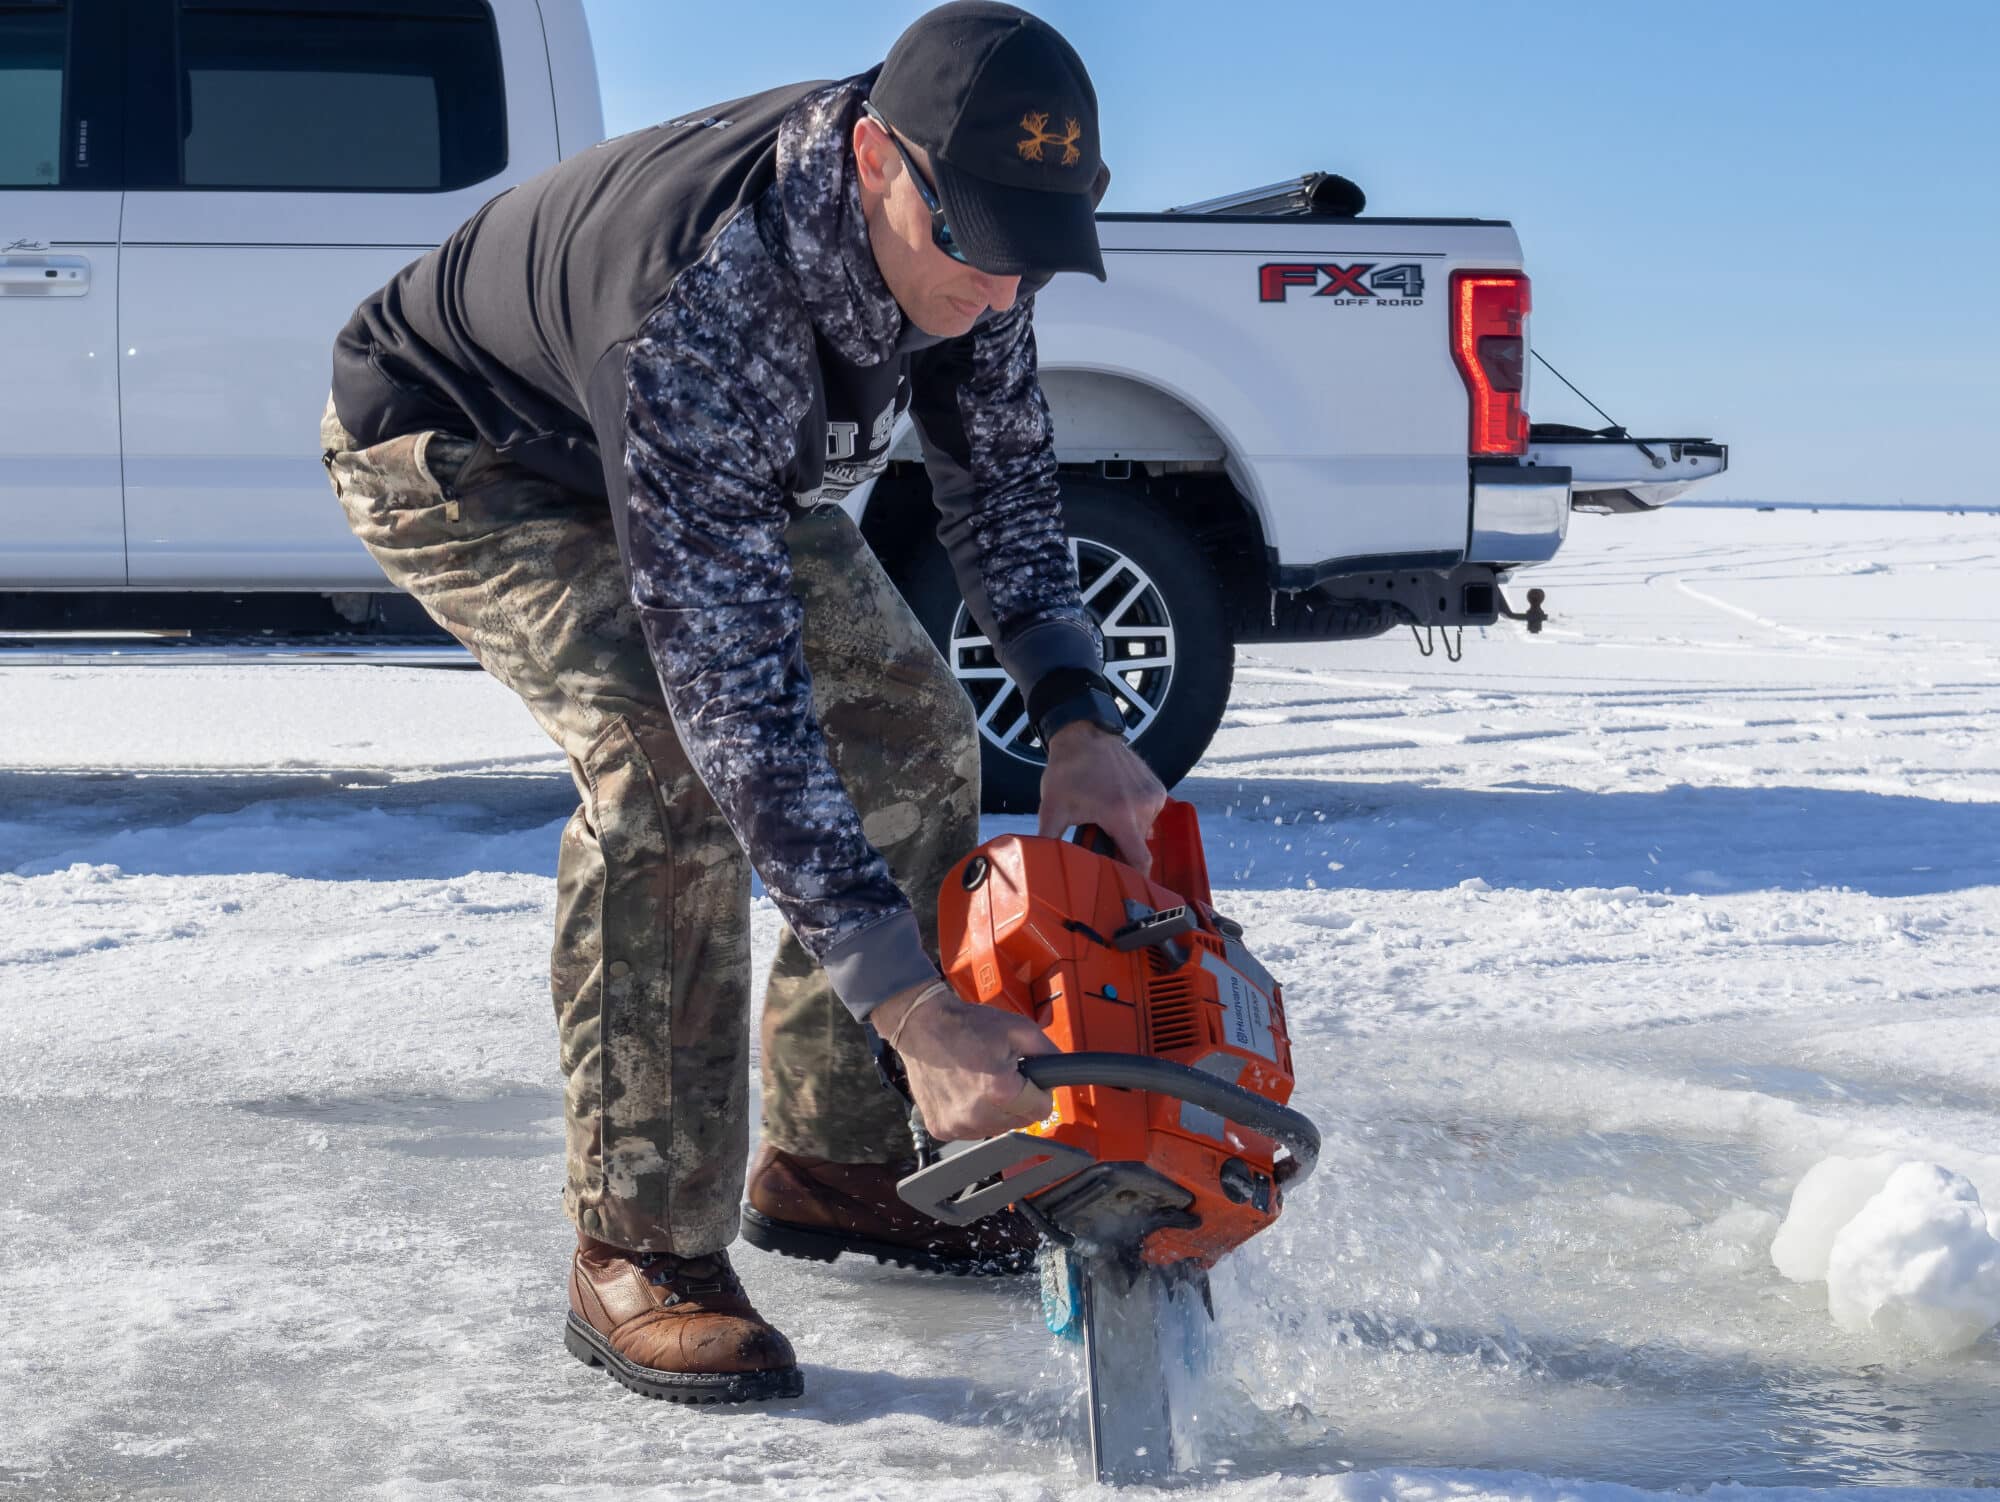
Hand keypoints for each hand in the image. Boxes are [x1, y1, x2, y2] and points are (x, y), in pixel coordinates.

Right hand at [872, 981, 1058, 1140]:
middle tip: (1001, 1073)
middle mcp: (979, 1113)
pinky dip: (973, 1115)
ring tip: (981, 1081)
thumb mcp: (1018, 1028)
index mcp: (1001, 1090)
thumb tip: (1063, 1071)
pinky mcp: (942, 1128)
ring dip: (996, 1110)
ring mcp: (958, 1124)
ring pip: (998, 1129)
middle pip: (1021, 1121)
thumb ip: (1048, 1052)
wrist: (922, 1026)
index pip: (1042, 1110)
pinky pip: (972, 1131)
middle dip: (1019, 1100)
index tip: (1028, 1079)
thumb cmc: (966, 1025)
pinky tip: (965, 1091)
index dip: (1039, 1091)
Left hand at [1036, 721, 1167, 877]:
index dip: (1135, 878)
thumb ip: (1047, 841)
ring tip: (1106, 815)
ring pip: (1145, 830)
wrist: (1084, 734)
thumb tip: (1036, 866)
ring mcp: (1153, 795)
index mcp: (1121, 816)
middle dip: (1121, 848)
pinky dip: (1136, 814)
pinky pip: (1151, 812)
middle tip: (1100, 837)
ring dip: (1128, 830)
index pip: (1140, 861)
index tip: (1126, 885)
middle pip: (1138, 846)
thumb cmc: (1068, 771)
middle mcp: (1143, 806)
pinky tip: (1118, 801)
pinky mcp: (1157, 786)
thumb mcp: (1052, 809)